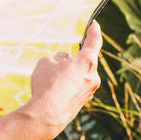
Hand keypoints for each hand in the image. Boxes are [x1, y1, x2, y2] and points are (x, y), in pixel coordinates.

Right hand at [16, 20, 102, 139]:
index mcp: (87, 61)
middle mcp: (93, 75)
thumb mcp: (46, 62)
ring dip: (68, 73)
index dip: (94, 31)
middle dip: (71, 59)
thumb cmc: (47, 84)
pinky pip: (76, 87)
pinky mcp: (84, 101)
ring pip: (80, 74)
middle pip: (85, 60)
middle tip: (54, 64)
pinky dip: (67, 86)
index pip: (94, 42)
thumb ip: (58, 57)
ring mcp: (90, 90)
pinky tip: (54, 92)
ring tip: (51, 82)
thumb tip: (65, 61)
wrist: (47, 114)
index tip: (94, 25)